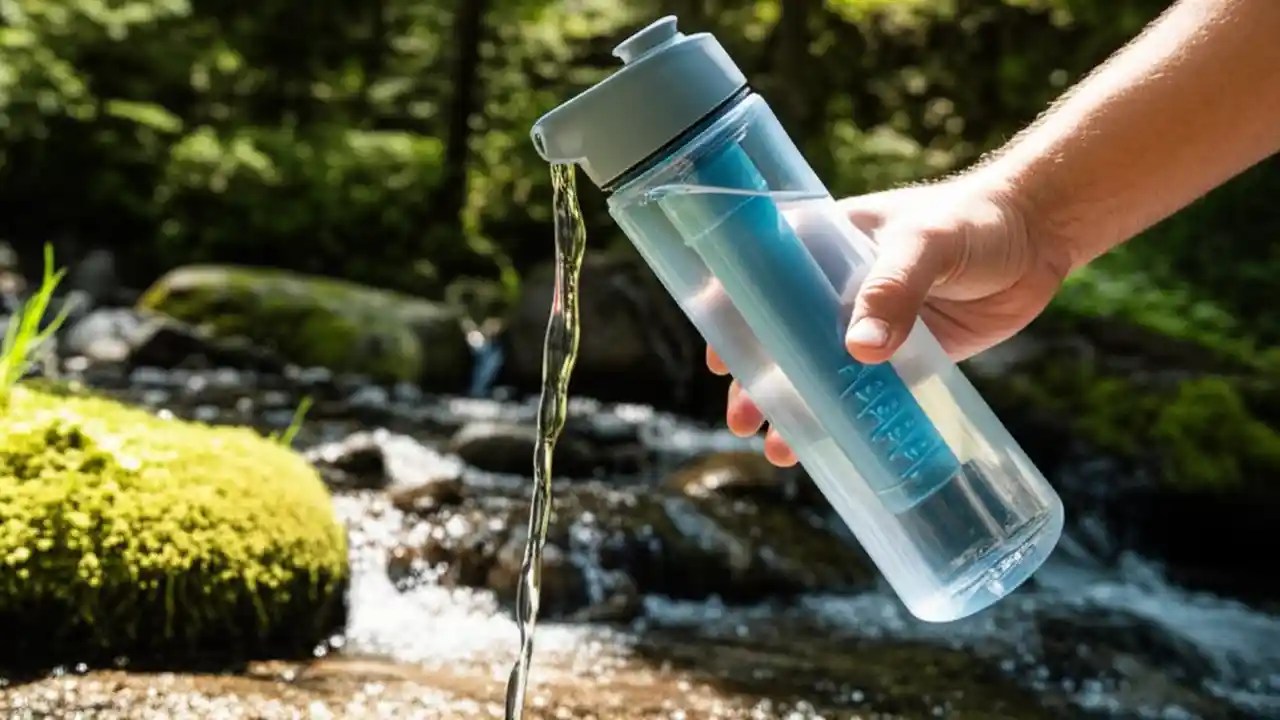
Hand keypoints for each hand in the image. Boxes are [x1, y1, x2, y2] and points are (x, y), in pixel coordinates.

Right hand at [706, 174, 1072, 466]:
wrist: (1040, 237)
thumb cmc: (974, 220)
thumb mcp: (926, 244)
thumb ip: (893, 289)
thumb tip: (859, 351)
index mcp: (823, 245)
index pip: (759, 280)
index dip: (730, 319)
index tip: (717, 360)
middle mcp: (835, 288)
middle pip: (780, 339)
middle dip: (756, 382)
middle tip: (743, 421)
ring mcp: (869, 325)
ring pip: (817, 373)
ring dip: (795, 410)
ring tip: (780, 450)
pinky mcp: (904, 358)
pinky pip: (864, 394)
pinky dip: (845, 420)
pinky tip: (829, 449)